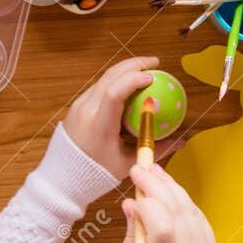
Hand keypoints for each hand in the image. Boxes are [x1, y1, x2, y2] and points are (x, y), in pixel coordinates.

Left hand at [61, 56, 180, 178]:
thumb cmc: (95, 175)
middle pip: (110, 76)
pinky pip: (98, 87)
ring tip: (145, 70)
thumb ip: (155, 149)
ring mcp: (79, 105)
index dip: (134, 79)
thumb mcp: (127, 163)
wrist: (61, 179)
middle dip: (135, 64)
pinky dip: (116, 81)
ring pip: (104, 78)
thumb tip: (180, 141)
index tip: (153, 77)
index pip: (115, 92)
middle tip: (156, 63)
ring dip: (125, 70)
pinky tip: (129, 85)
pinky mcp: (76, 106)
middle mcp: (86, 109)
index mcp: (99, 124)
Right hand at [114, 163, 217, 242]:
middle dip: (159, 185)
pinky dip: (186, 205)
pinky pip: (202, 223)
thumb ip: (133, 237)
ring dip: (174, 190)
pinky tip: (173, 194)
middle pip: (178, 214)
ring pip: (192, 214)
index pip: (163, 228)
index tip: (133, 182)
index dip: (148, 199)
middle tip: (142, 169)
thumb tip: (132, 204)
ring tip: (156, 174)